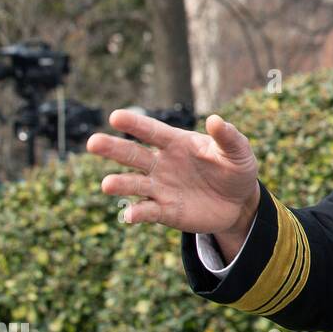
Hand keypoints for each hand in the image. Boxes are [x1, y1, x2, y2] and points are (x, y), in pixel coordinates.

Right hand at [87, 110, 259, 236]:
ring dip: (120, 184)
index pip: (152, 131)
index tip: (115, 116)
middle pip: (133, 154)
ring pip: (134, 184)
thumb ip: (228, 137)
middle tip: (93, 142)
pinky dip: (137, 213)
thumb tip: (215, 120)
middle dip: (113, 148)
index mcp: (177, 143)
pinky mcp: (165, 211)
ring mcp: (161, 187)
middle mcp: (162, 164)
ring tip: (107, 184)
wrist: (239, 202)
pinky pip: (147, 211)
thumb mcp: (239, 152)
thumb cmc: (235, 169)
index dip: (135, 123)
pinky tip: (129, 215)